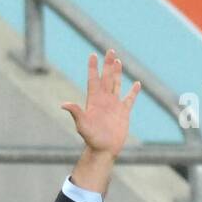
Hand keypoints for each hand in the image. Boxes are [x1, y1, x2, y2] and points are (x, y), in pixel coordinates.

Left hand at [62, 50, 140, 165]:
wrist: (103, 150)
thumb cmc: (91, 139)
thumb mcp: (82, 125)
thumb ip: (76, 112)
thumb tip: (64, 104)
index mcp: (94, 100)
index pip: (93, 79)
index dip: (93, 67)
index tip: (92, 54)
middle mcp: (104, 100)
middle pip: (106, 78)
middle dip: (108, 64)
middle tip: (110, 50)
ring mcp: (114, 105)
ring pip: (116, 84)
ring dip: (117, 73)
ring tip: (118, 61)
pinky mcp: (123, 112)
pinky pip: (129, 99)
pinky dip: (133, 92)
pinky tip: (137, 84)